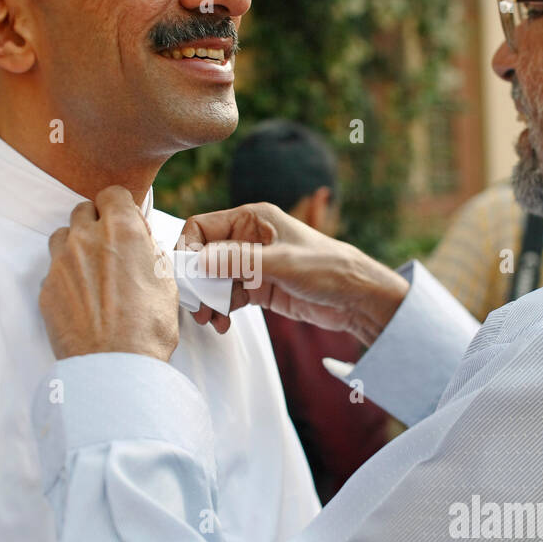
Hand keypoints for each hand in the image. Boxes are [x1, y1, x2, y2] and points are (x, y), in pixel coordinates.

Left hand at [39, 186, 179, 361]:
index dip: (120, 207)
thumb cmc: (147, 328)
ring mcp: (61, 263)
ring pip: (63, 236)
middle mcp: (86, 239)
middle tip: (111, 248)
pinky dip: (66, 277)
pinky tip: (82, 299)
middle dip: (96, 223)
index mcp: (121, 230)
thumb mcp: (165, 283)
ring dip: (76, 246)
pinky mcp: (46, 288)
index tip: (126, 222)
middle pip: (83, 210)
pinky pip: (54, 270)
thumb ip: (149, 252)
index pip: (112, 193)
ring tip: (92, 272)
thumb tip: (141, 243)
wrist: (113, 367)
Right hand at [179, 202, 409, 344]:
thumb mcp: (283, 262)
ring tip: (211, 319)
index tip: (186, 276)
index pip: (203, 226)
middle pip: (204, 256)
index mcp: (252, 218)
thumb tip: (200, 261)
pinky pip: (227, 296)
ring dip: (207, 299)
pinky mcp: (257, 287)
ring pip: (213, 279)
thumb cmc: (328, 268)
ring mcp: (252, 264)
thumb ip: (240, 260)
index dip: (189, 249)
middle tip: (196, 305)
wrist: (356, 298)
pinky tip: (223, 322)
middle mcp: (248, 238)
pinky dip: (221, 309)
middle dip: (196, 281)